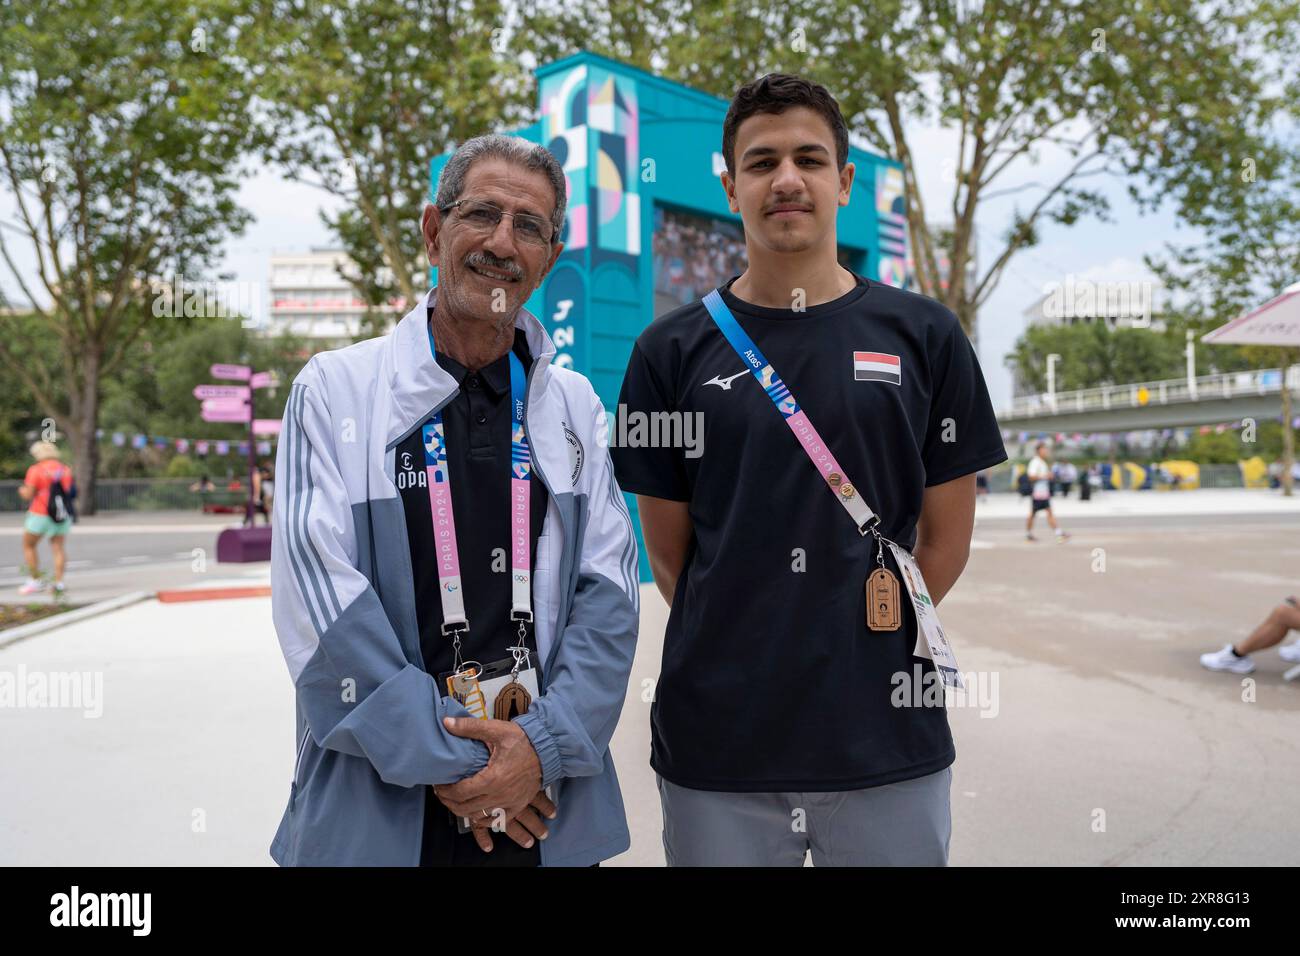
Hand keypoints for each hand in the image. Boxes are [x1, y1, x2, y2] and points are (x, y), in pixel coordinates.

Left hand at [433, 717, 545, 851]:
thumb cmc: (523, 739)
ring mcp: (510, 803)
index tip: (438, 785)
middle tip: (441, 793)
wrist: (548, 749)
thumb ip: (469, 727)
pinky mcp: (517, 806)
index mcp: (493, 778)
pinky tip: (475, 810)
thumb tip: (446, 722)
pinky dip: (482, 818)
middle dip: (449, 802)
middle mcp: (500, 795)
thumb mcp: (496, 729)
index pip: (460, 792)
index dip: (445, 791)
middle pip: (465, 808)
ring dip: (463, 810)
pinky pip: (496, 821)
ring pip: (478, 816)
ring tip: (454, 800)